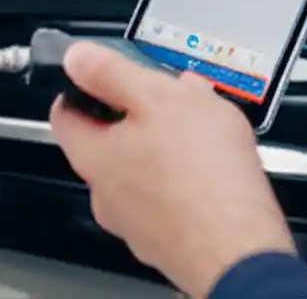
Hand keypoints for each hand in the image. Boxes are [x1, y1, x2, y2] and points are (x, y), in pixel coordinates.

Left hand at [49, 42, 294, 298]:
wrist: (241, 248)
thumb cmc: (202, 177)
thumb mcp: (158, 98)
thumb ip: (112, 73)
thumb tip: (78, 58)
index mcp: (93, 156)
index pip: (65, 113)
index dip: (82, 87)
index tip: (102, 75)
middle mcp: (106, 195)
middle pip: (108, 141)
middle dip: (140, 114)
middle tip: (171, 99)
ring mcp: (136, 222)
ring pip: (142, 170)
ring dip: (166, 147)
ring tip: (204, 133)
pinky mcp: (168, 239)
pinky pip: (169, 198)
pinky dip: (186, 180)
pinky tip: (216, 168)